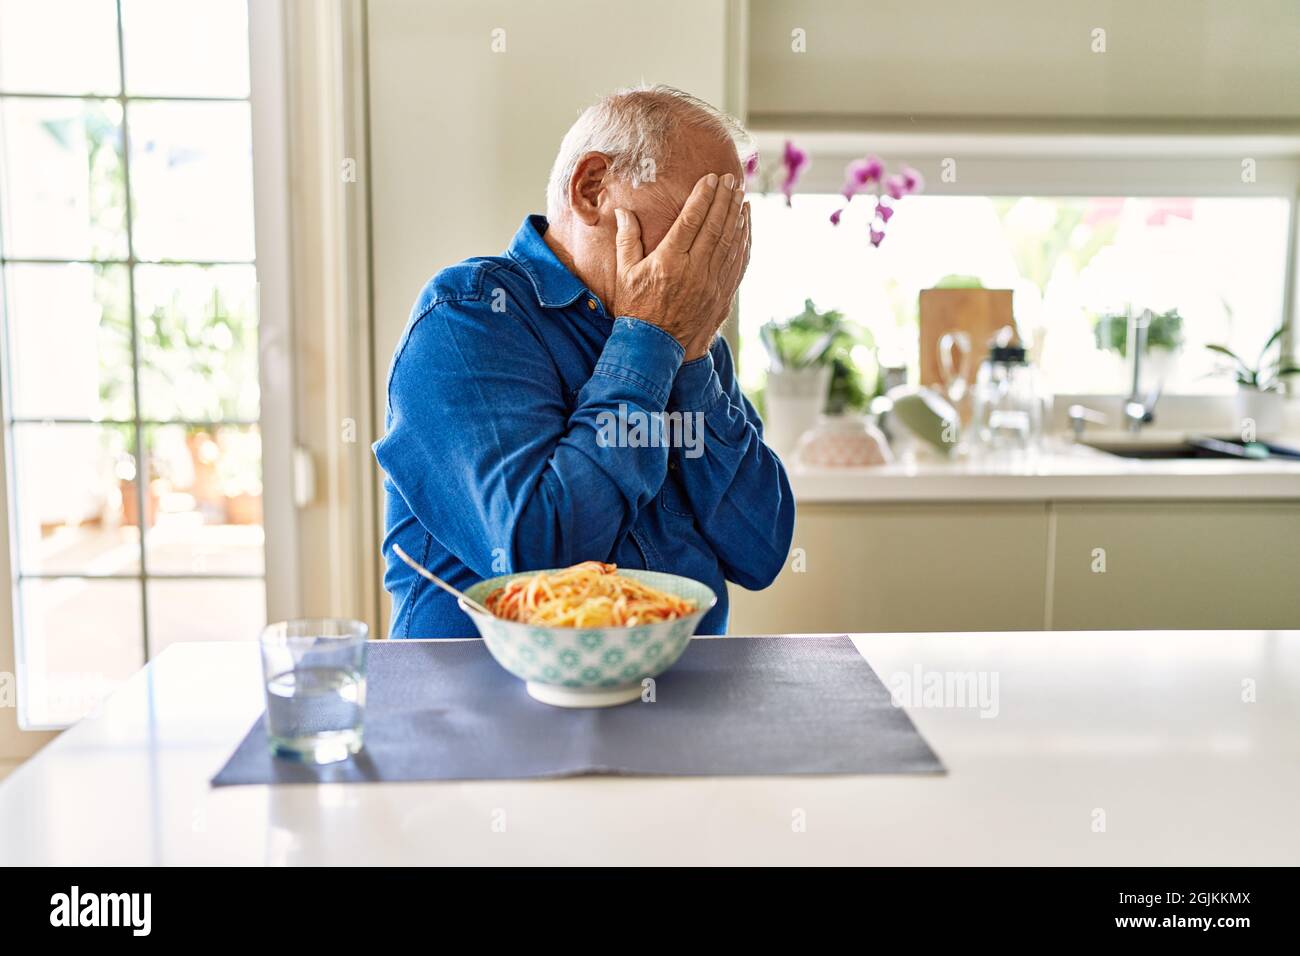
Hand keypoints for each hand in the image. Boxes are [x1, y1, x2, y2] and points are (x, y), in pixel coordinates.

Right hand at [613, 172, 746, 360]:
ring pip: (729, 241)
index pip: (691, 220)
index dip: (703, 197)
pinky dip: (744, 240)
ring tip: (740, 194)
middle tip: (730, 179)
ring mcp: (711, 282)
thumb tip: (624, 212)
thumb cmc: (637, 310)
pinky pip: (737, 261)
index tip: (710, 179)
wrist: (656, 348)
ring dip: (737, 215)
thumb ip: (627, 240)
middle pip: (715, 226)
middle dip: (724, 199)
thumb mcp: (625, 274)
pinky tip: (744, 224)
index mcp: (668, 261)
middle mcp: (694, 270)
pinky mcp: (722, 293)